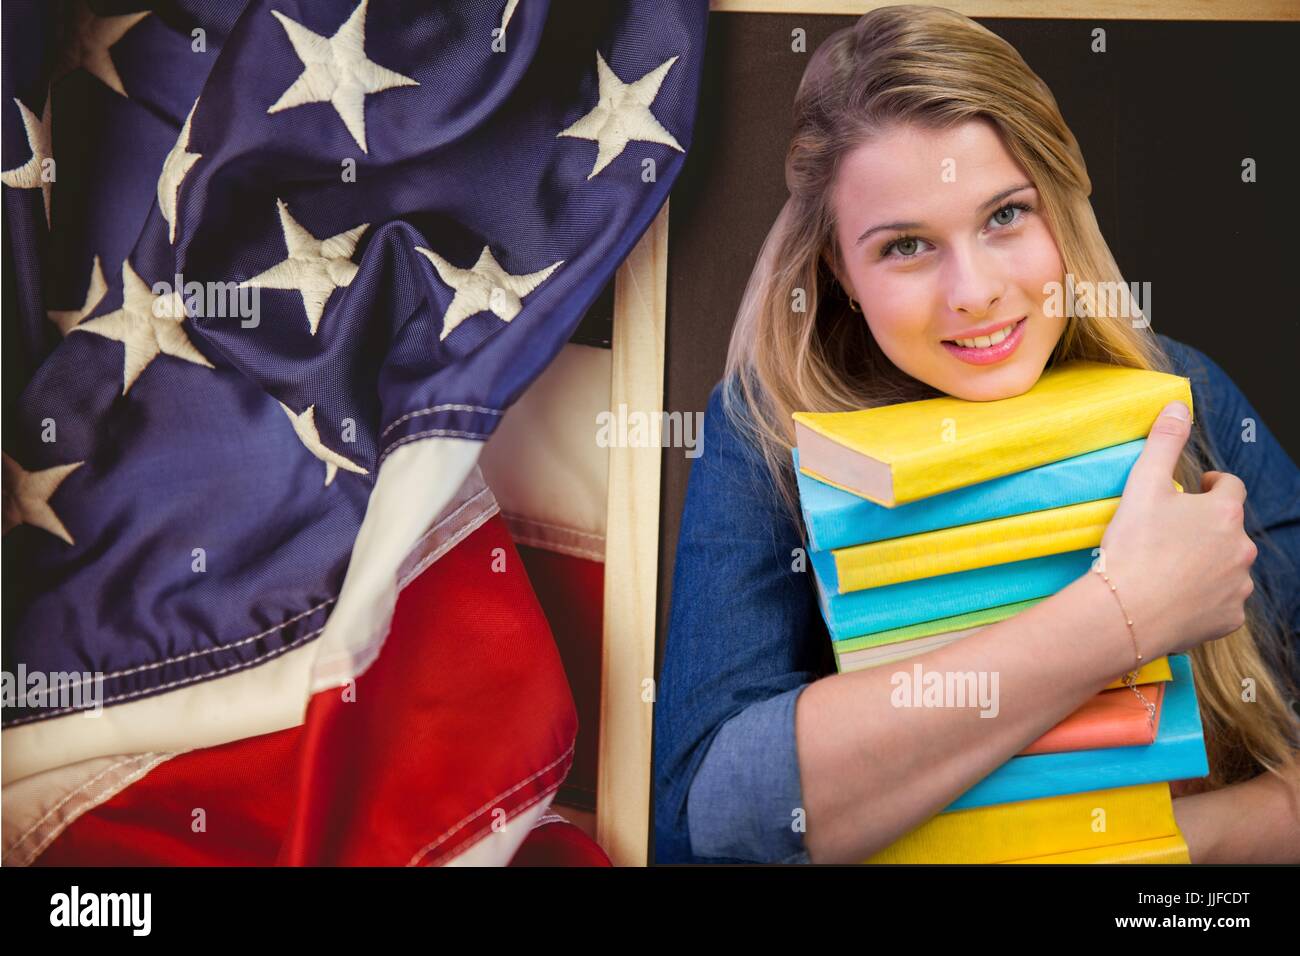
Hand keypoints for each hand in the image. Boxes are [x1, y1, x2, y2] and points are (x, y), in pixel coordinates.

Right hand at [1095, 400, 1256, 658]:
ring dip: (1209, 563)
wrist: (1127, 612)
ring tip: (1173, 567)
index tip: (1198, 488)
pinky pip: (1223, 603)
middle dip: (1208, 528)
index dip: (1214, 485)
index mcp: (1224, 513)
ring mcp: (1237, 586)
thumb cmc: (1133, 547)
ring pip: (1229, 567)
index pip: (1231, 487)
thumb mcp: (1143, 485)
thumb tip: (1178, 405)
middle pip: (1230, 530)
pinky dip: (1206, 598)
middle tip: (1172, 533)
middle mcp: (1241, 548)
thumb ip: (1163, 443)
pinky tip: (1178, 597)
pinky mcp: (1228, 618)